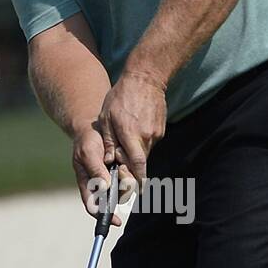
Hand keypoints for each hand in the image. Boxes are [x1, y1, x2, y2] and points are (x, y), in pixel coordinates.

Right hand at [72, 124, 133, 225]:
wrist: (95, 128)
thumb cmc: (87, 142)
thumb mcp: (88, 153)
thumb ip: (96, 170)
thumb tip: (105, 187)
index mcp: (87, 184)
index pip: (93, 206)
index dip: (104, 216)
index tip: (117, 221)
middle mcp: (99, 185)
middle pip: (112, 201)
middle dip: (120, 192)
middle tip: (120, 171)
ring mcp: (111, 179)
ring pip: (123, 191)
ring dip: (126, 180)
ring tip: (120, 163)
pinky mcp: (120, 172)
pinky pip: (129, 179)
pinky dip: (130, 173)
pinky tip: (125, 162)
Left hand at [96, 69, 166, 187]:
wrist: (146, 77)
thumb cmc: (121, 96)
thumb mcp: (106, 117)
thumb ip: (108, 141)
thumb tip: (108, 161)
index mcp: (131, 134)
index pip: (137, 165)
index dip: (136, 180)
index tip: (134, 190)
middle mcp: (146, 137)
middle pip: (141, 162)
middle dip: (132, 170)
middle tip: (123, 174)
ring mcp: (156, 133)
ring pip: (145, 153)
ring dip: (135, 154)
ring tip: (124, 144)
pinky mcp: (160, 129)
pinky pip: (149, 143)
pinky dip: (140, 143)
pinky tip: (134, 131)